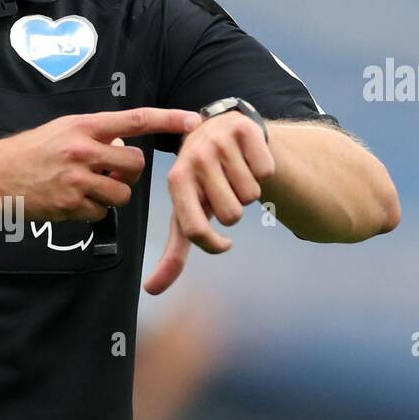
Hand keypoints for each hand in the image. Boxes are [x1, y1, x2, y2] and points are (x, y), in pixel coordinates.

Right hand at [0, 107, 201, 223]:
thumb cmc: (30, 151)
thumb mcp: (62, 130)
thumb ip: (95, 135)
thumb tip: (125, 147)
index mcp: (84, 126)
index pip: (136, 120)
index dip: (168, 119)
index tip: (194, 121)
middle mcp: (83, 150)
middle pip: (135, 164)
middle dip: (129, 173)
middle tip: (111, 173)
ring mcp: (76, 179)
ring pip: (122, 193)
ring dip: (113, 194)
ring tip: (90, 189)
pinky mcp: (69, 205)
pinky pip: (101, 213)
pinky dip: (94, 211)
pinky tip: (73, 202)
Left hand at [144, 111, 274, 294]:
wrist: (220, 133)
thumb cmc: (202, 183)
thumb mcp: (186, 211)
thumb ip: (173, 253)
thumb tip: (152, 290)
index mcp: (176, 180)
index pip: (195, 230)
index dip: (215, 244)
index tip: (224, 242)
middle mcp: (194, 158)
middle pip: (232, 215)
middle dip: (234, 209)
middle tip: (225, 190)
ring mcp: (219, 141)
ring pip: (252, 195)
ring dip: (248, 190)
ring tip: (235, 173)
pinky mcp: (244, 129)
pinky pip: (266, 171)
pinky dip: (262, 170)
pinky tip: (248, 158)